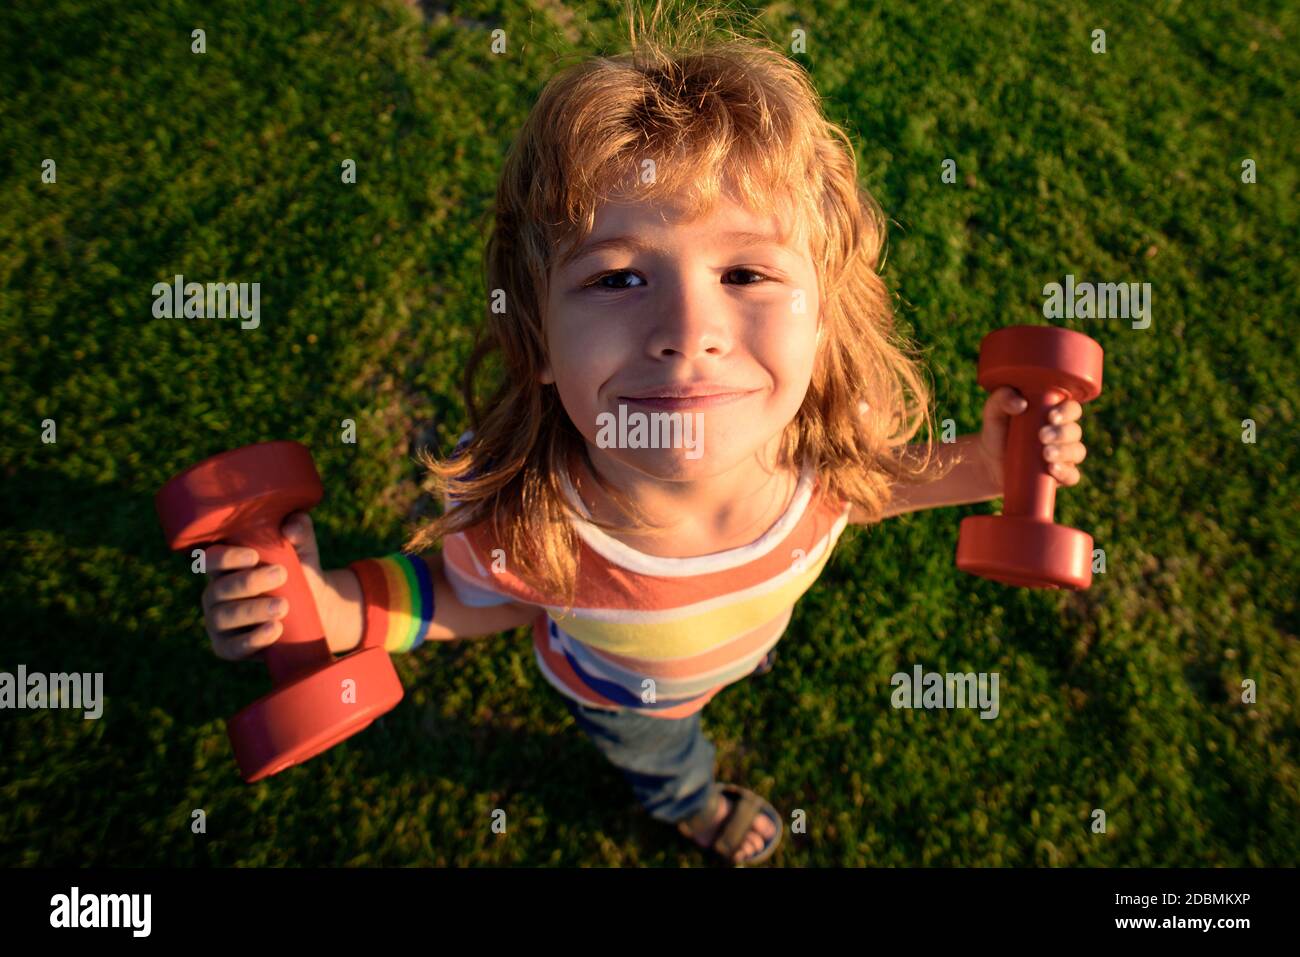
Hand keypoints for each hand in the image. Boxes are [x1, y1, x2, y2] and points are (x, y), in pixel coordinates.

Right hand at [200, 511, 334, 660]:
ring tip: (283, 606)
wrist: (317, 610)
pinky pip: (232, 647)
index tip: (254, 557)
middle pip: (218, 589)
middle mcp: (215, 594)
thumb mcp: (304, 549)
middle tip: (282, 575)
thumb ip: (300, 530)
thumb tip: (290, 527)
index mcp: (224, 568)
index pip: (210, 559)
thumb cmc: (301, 573)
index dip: (225, 558)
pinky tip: (275, 629)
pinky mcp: (229, 647)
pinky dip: (253, 639)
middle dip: (248, 583)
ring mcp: (219, 623)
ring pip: (223, 617)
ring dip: (252, 611)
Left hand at [976, 386, 1087, 492]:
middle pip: (1075, 431)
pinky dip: (1066, 472)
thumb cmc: (997, 432)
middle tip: (1042, 436)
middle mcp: (1063, 433)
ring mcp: (1064, 455)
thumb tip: (1021, 404)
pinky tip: (1052, 469)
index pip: (1071, 409)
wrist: (989, 463)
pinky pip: (1072, 475)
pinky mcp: (1060, 475)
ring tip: (1046, 454)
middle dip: (1062, 433)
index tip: (1051, 416)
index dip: (1067, 411)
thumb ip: (1002, 399)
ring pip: (1076, 452)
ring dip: (1064, 451)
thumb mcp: (994, 412)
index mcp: (1055, 414)